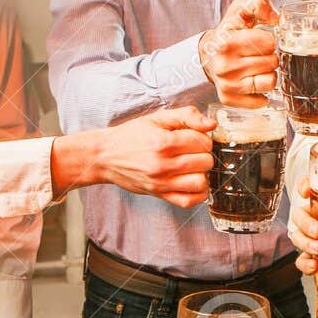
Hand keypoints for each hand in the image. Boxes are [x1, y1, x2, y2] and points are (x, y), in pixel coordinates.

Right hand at [97, 107, 216, 204]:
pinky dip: (197, 193)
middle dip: (203, 154)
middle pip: (205, 162)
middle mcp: (163, 164)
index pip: (203, 142)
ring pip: (201, 182)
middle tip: (192, 151)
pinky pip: (189, 201)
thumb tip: (211, 125)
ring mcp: (161, 182)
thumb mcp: (158, 118)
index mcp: (164, 142)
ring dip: (202, 173)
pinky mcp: (159, 194)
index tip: (193, 137)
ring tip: (193, 166)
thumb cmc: (132, 136)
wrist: (105, 156)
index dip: (202, 137)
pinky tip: (192, 182)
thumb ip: (187, 116)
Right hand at [201, 0, 279, 105]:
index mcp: (228, 42)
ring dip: (268, 74)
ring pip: (270, 82)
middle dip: (270, 56)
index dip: (268, 39)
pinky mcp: (228, 99)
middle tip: (257, 53)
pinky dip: (261, 92)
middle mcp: (225, 65)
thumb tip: (275, 18)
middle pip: (272, 62)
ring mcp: (226, 85)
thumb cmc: (230, 30)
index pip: (269, 42)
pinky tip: (253, 81)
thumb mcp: (242, 8)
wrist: (208, 53)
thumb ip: (260, 3)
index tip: (259, 39)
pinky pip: (260, 101)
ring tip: (257, 67)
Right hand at [289, 181, 317, 272]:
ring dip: (306, 244)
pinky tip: (314, 267)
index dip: (304, 187)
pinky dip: (305, 265)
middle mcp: (309, 217)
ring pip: (299, 239)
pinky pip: (303, 261)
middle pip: (300, 218)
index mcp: (317, 200)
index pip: (305, 188)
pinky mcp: (311, 255)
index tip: (306, 190)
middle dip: (306, 224)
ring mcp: (308, 237)